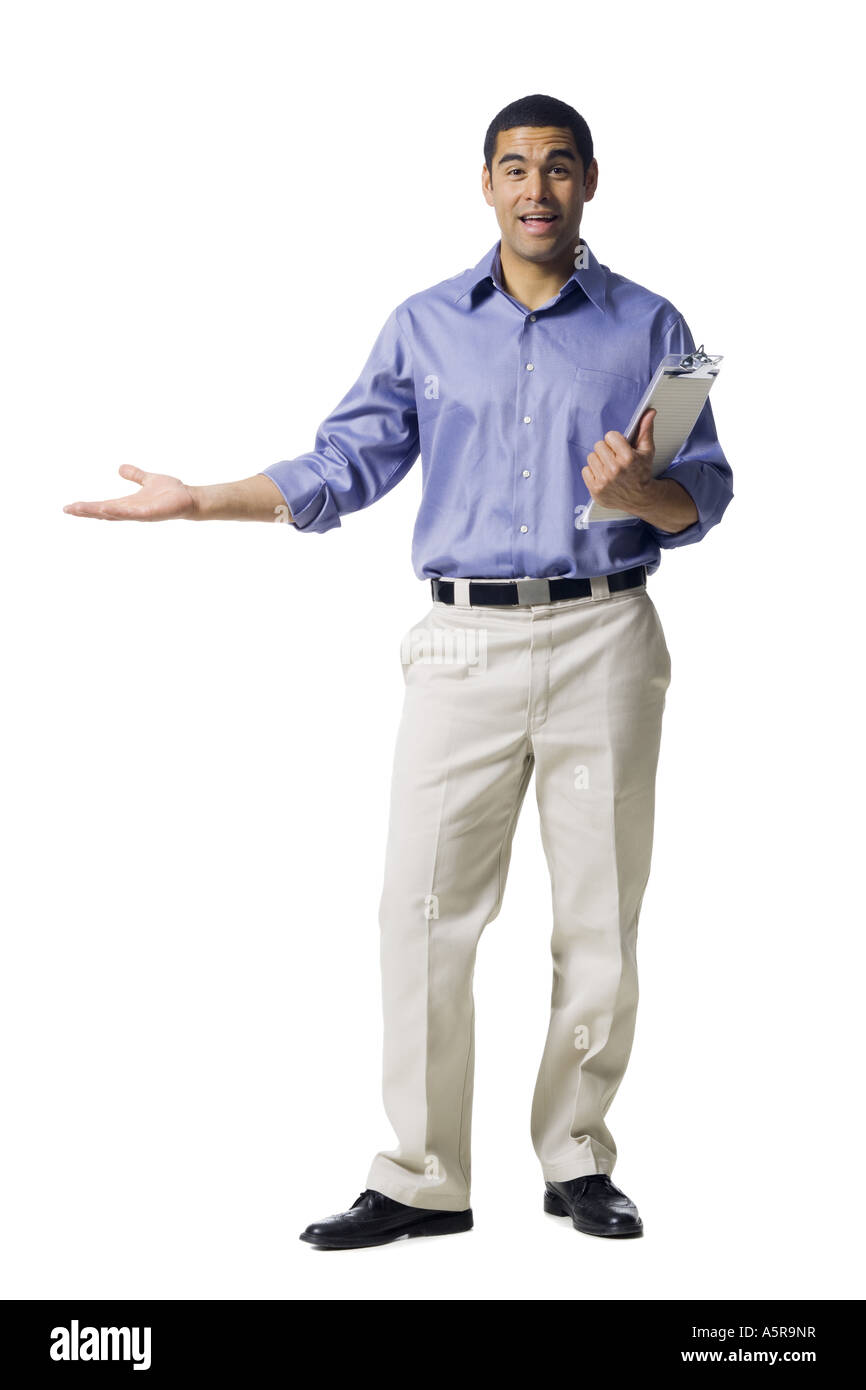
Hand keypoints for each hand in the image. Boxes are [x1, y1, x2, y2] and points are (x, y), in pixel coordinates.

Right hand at [63, 465, 197, 520]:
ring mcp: (140, 514)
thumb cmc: (171, 493)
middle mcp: (131, 511)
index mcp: (128, 504)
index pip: (102, 506)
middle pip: (103, 512)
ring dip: (97, 512)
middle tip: (68, 510)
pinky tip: (106, 509)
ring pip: (114, 514)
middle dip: (85, 511)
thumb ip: (135, 475)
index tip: (69, 507)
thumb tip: (120, 468)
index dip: (86, 507)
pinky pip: (132, 513)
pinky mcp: (151, 514)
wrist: (190, 498)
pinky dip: (119, 512)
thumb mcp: (148, 480)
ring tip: (81, 509)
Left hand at [582, 407, 655, 513]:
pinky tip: (604, 476)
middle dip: (607, 450)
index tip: (621, 448)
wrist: (640, 498)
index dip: (615, 441)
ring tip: (610, 468)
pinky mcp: (596, 489)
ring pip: (591, 457)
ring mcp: (604, 481)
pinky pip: (585, 470)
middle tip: (615, 459)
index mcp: (628, 458)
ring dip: (599, 461)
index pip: (610, 435)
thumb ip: (646, 429)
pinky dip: (593, 472)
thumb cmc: (642, 472)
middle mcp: (615, 469)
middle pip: (598, 445)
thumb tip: (649, 411)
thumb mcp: (647, 450)